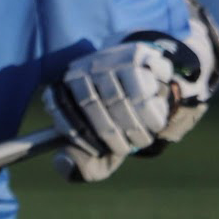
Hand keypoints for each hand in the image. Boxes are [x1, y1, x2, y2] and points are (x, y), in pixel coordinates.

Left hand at [44, 32, 202, 182]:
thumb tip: (63, 163)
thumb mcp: (104, 146)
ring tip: (140, 137)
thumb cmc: (122, 121)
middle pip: (90, 107)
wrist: (154, 89)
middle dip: (112, 136)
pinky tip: (154, 121)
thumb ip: (85, 164)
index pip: (66, 118)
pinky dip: (150, 114)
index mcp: (65, 90)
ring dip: (133, 128)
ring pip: (117, 100)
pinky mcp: (135, 54)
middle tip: (126, 147)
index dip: (85, 141)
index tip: (102, 150)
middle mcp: (82, 69)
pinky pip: (142, 91)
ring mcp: (107, 60)